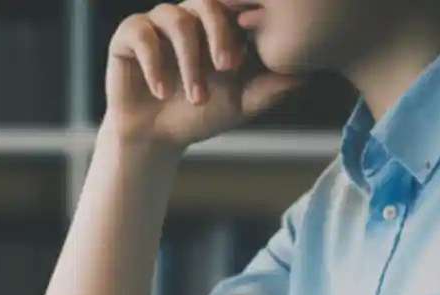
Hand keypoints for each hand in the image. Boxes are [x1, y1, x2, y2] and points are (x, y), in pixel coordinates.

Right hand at [105, 0, 299, 146]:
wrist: (154, 137)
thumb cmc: (200, 116)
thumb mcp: (243, 103)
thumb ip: (273, 86)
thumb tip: (310, 71)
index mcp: (218, 24)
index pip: (235, 7)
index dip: (244, 20)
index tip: (248, 54)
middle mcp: (189, 16)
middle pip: (208, 3)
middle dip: (220, 35)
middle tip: (228, 68)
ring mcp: (158, 22)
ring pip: (177, 21)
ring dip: (189, 61)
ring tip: (196, 96)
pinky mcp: (129, 34)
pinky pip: (142, 34)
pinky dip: (154, 63)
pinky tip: (161, 90)